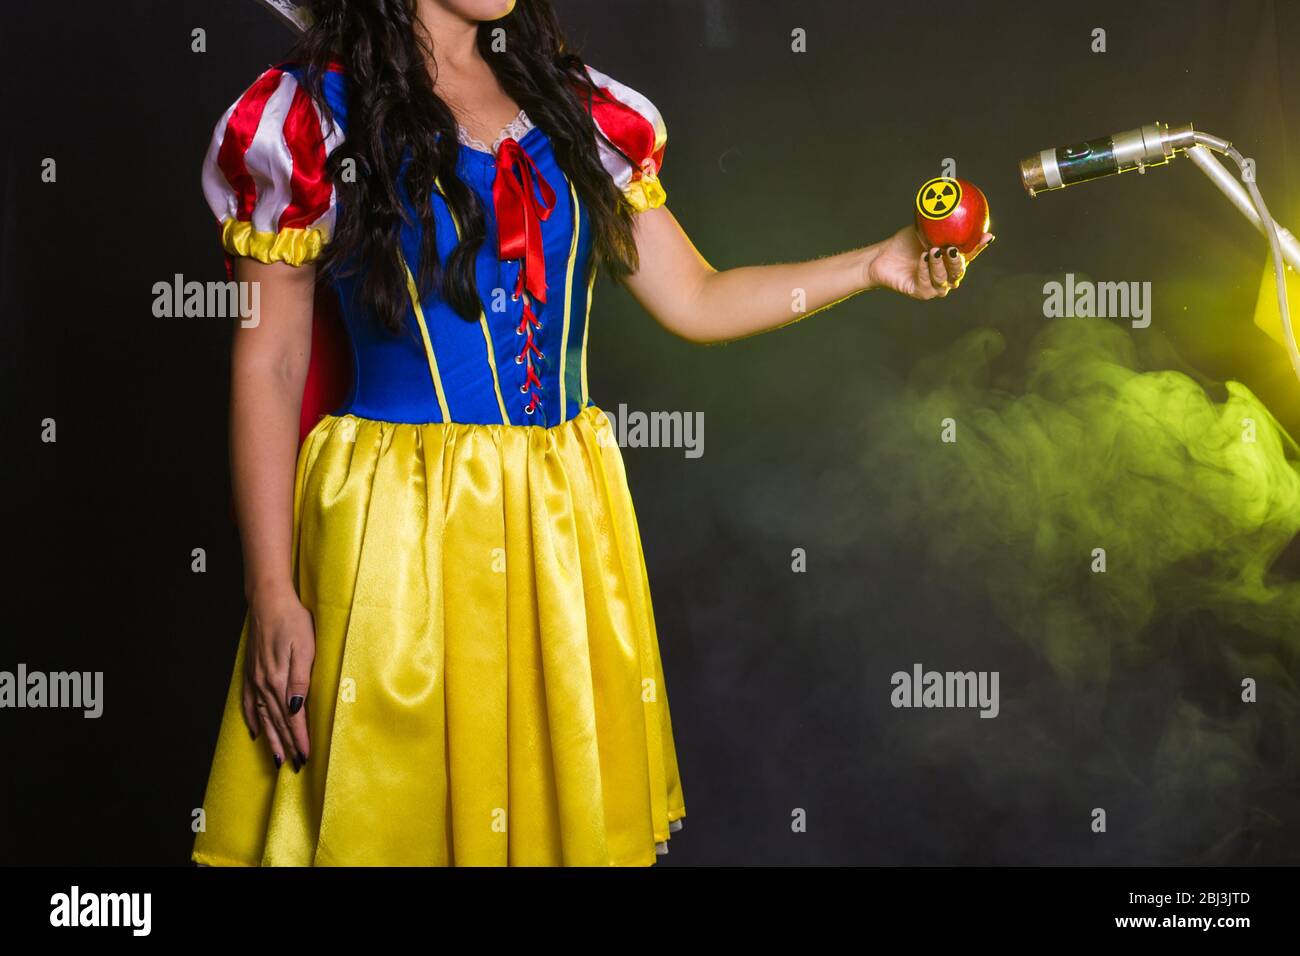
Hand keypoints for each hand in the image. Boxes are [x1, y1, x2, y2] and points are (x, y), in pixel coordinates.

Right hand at [243, 586, 314, 773]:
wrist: (268, 601)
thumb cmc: (293, 621)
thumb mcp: (304, 648)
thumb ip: (300, 681)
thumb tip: (295, 711)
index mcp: (280, 680)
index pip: (292, 718)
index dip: (299, 739)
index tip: (306, 757)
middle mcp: (264, 683)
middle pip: (277, 722)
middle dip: (287, 745)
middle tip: (296, 765)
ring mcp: (255, 678)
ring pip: (263, 717)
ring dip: (271, 739)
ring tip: (277, 757)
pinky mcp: (251, 671)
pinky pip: (249, 702)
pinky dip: (252, 719)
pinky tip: (256, 731)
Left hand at [865, 225, 994, 299]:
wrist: (882, 257)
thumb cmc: (905, 243)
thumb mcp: (925, 228)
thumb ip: (941, 220)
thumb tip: (952, 199)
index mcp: (951, 261)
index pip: (969, 255)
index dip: (979, 247)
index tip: (986, 236)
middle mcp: (946, 276)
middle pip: (959, 272)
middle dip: (958, 261)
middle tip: (952, 248)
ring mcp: (934, 286)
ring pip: (944, 280)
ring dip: (940, 266)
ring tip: (933, 251)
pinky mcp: (921, 293)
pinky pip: (926, 284)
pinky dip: (925, 271)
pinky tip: (922, 258)